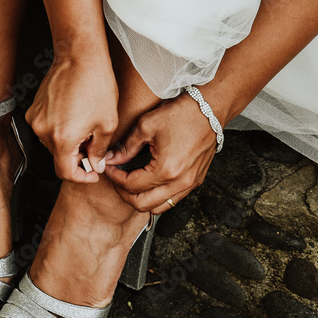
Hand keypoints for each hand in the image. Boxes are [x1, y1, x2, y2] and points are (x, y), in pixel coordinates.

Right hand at [26, 53, 118, 182]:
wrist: (80, 57)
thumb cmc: (96, 86)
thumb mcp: (107, 124)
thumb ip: (99, 150)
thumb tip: (95, 164)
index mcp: (62, 139)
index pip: (65, 173)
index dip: (81, 177)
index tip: (91, 172)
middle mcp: (43, 131)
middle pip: (58, 157)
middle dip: (76, 157)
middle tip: (93, 145)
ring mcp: (36, 119)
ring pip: (52, 143)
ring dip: (68, 142)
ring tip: (85, 126)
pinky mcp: (34, 109)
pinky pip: (46, 128)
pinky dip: (59, 128)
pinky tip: (74, 114)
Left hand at [104, 93, 217, 212]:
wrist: (209, 110)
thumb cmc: (179, 114)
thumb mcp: (146, 126)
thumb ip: (126, 147)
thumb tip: (109, 159)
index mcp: (166, 170)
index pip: (131, 186)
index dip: (115, 178)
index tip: (108, 168)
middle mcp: (180, 182)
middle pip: (142, 204)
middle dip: (124, 193)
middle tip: (116, 177)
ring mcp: (190, 184)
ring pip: (158, 207)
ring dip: (140, 199)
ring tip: (130, 182)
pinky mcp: (195, 181)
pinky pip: (172, 200)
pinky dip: (157, 196)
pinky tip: (148, 182)